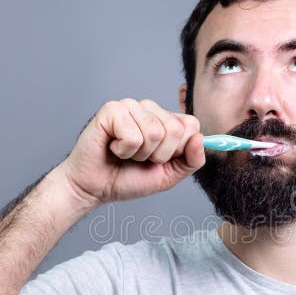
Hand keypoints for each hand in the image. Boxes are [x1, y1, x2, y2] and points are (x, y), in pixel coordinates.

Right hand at [59, 98, 204, 208]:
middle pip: (175, 129)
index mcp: (165, 120)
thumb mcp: (169, 175)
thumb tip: (199, 138)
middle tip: (139, 158)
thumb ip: (191, 160)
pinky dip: (124, 150)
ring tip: (125, 153)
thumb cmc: (128, 178)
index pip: (191, 125)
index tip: (160, 159)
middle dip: (159, 155)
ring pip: (155, 132)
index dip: (179, 150)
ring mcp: (130, 106)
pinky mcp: (111, 110)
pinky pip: (133, 135)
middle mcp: (149, 109)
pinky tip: (113, 148)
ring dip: (140, 154)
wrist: (96, 188)